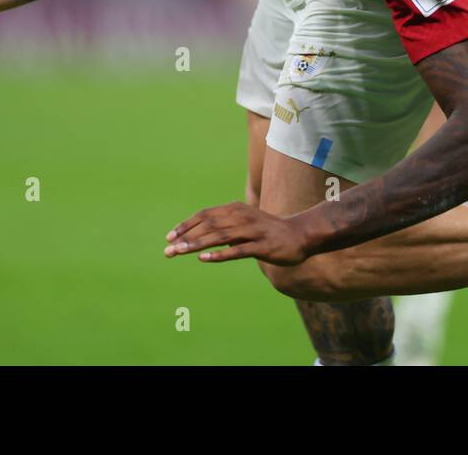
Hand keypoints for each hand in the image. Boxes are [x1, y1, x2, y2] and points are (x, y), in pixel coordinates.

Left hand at [164, 201, 312, 265]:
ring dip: (197, 244)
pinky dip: (219, 254)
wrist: (299, 235)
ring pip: (219, 236)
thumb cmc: (268, 231)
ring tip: (180, 252)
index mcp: (235, 209)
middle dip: (186, 237)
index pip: (205, 215)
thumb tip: (200, 234)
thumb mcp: (244, 222)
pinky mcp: (261, 246)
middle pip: (208, 225)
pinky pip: (237, 250)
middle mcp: (241, 217)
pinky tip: (204, 258)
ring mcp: (252, 231)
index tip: (170, 237)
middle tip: (168, 250)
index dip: (186, 225)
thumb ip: (224, 225)